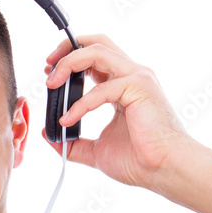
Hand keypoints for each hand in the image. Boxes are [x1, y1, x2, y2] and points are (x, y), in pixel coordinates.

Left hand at [43, 34, 196, 190]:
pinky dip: (81, 103)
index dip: (69, 58)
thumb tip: (49, 136)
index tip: (50, 72)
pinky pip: (102, 88)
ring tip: (52, 84)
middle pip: (96, 42)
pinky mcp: (139, 88)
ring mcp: (137, 78)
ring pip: (97, 51)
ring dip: (69, 63)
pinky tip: (68, 119)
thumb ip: (74, 143)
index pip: (94, 57)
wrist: (164, 170)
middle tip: (47, 67)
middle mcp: (131, 75)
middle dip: (66, 48)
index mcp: (123, 85)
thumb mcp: (96, 151)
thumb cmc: (139, 160)